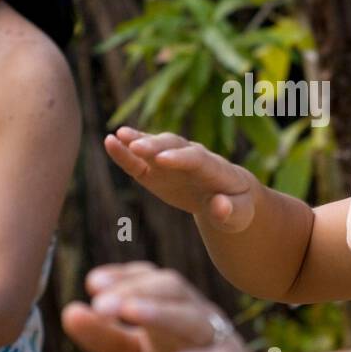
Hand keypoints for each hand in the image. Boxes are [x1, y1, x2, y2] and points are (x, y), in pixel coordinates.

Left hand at [61, 262, 284, 351]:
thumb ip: (107, 340)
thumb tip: (68, 311)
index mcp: (173, 311)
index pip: (151, 280)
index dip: (125, 277)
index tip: (92, 283)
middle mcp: (198, 318)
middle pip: (172, 290)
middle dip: (135, 291)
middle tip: (100, 303)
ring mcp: (221, 343)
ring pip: (193, 319)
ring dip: (161, 313)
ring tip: (129, 314)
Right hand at [103, 127, 256, 232]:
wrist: (228, 197)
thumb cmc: (237, 207)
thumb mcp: (240, 215)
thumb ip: (231, 211)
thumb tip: (219, 207)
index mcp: (216, 169)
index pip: (197, 160)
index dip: (180, 159)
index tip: (162, 160)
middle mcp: (193, 157)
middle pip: (174, 147)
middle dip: (155, 147)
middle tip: (136, 146)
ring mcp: (173, 161)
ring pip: (156, 147)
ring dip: (138, 141)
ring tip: (118, 136)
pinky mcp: (157, 170)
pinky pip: (140, 161)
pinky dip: (125, 152)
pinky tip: (110, 142)